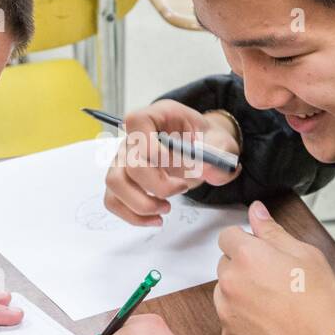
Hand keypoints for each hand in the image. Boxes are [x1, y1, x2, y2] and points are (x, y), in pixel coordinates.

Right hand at [103, 100, 240, 225]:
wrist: (201, 150)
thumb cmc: (206, 141)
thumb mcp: (221, 141)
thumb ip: (218, 151)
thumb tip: (206, 168)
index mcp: (155, 115)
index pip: (137, 123)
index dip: (156, 151)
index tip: (183, 169)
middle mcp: (133, 135)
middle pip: (129, 162)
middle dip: (157, 186)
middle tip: (182, 189)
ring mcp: (123, 158)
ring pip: (115, 182)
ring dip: (141, 204)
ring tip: (166, 209)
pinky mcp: (122, 179)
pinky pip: (113, 200)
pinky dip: (132, 216)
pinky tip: (154, 219)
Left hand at [215, 201, 334, 334]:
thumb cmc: (319, 301)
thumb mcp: (305, 254)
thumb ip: (273, 231)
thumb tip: (256, 210)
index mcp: (247, 256)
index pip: (226, 236)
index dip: (244, 241)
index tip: (259, 251)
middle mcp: (230, 282)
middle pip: (225, 264)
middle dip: (243, 267)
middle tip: (273, 279)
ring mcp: (227, 312)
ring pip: (225, 292)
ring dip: (240, 293)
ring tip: (271, 303)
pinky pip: (229, 320)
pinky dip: (243, 320)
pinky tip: (268, 323)